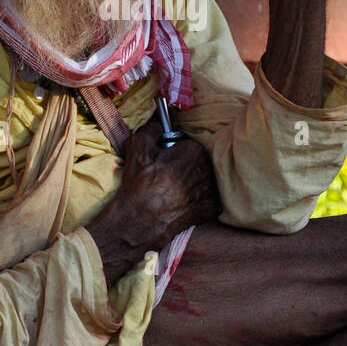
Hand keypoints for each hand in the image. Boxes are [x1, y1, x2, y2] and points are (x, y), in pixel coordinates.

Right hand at [86, 118, 219, 284]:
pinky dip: (199, 200)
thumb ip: (150, 130)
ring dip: (192, 182)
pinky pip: (209, 198)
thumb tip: (158, 124)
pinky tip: (183, 204)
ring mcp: (209, 189)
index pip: (188, 144)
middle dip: (184, 166)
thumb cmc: (138, 185)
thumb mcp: (137, 150)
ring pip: (203, 179)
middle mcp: (206, 168)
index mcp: (192, 151)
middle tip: (166, 177)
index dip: (174, 152)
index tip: (164, 160)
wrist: (140, 221)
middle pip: (198, 161)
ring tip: (173, 192)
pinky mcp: (210, 208)